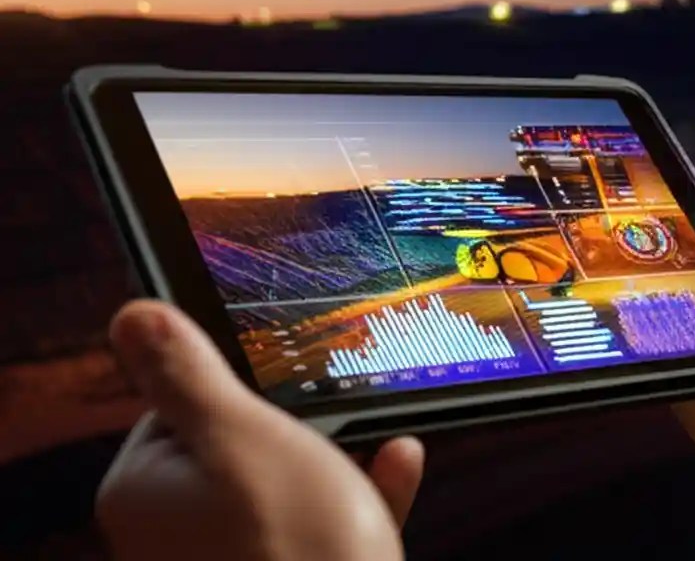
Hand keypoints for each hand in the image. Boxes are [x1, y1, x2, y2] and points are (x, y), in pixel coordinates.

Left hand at [97, 300, 425, 560]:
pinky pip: (321, 522)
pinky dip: (357, 494)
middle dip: (297, 427)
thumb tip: (136, 318)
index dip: (236, 389)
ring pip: (287, 484)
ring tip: (378, 441)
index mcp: (145, 490)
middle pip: (240, 443)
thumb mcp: (242, 435)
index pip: (177, 405)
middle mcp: (176, 531)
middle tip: (333, 422)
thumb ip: (189, 375)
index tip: (277, 388)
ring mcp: (230, 558)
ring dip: (337, 458)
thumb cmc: (293, 550)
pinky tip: (397, 464)